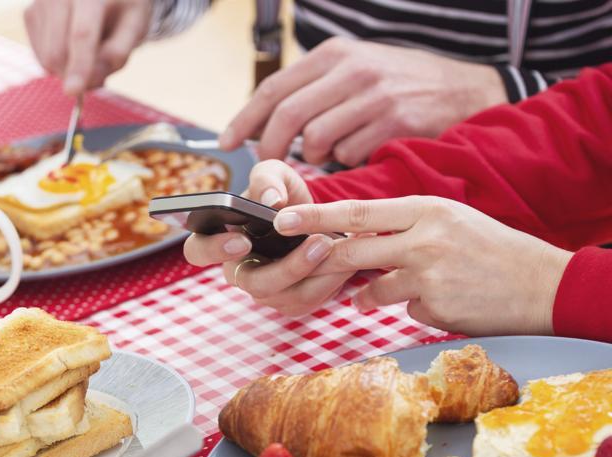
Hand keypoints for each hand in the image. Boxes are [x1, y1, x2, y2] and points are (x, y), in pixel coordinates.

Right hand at [25, 0, 151, 95]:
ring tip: (90, 51)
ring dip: (69, 68)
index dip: (79, 65)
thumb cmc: (123, 4)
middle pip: (57, 51)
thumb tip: (91, 80)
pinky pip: (40, 54)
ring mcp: (40, 2)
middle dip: (75, 75)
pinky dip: (59, 61)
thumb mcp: (135, 26)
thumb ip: (117, 53)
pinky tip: (73, 45)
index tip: (74, 91)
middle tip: (100, 74)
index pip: (82, 34)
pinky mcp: (30, 14)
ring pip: (47, 56)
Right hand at [183, 160, 353, 316]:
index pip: (198, 251)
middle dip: (286, 268)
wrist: (313, 218)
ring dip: (316, 269)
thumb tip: (272, 200)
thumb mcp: (275, 175)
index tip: (242, 240)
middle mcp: (238, 271)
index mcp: (221, 239)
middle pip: (251, 283)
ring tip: (336, 242)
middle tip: (317, 243)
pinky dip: (330, 280)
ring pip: (285, 294)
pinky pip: (307, 300)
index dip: (214, 250)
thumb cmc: (283, 196)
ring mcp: (265, 292)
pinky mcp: (290, 303)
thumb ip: (268, 179)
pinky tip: (346, 260)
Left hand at [219, 38, 506, 165]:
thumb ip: (314, 90)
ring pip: (316, 139)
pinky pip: (349, 154)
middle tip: (269, 167)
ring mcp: (373, 96)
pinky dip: (347, 160)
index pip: (274, 88)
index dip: (245, 120)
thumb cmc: (400, 85)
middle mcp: (351, 70)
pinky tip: (363, 147)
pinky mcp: (393, 122)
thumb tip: (265, 127)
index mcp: (334, 54)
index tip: (226, 144)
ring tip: (332, 149)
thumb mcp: (355, 70)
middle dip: (269, 148)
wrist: (464, 90)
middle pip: (287, 116)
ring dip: (315, 156)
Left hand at [272, 196, 572, 334]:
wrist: (541, 283)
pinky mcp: (435, 305)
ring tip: (415, 285)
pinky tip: (448, 300)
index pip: (357, 212)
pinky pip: (405, 311)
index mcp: (425, 208)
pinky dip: (416, 309)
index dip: (314, 217)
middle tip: (291, 257)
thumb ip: (403, 227)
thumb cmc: (491, 249)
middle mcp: (423, 237)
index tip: (281, 218)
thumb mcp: (449, 221)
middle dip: (318, 257)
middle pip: (352, 250)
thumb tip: (357, 241)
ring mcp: (428, 273)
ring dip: (373, 295)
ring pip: (372, 289)